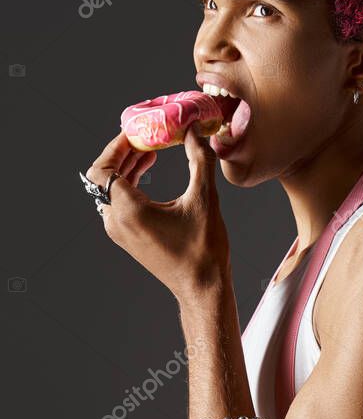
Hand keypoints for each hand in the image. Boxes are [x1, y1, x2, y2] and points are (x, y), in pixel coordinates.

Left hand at [83, 124, 230, 301]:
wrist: (202, 287)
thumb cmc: (204, 249)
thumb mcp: (205, 199)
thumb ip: (199, 160)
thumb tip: (194, 131)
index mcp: (130, 211)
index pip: (102, 170)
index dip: (114, 147)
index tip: (135, 133)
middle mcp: (117, 222)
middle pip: (103, 178)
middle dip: (122, 154)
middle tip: (144, 137)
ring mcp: (120, 232)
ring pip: (110, 191)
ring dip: (126, 168)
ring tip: (149, 152)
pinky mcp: (127, 238)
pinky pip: (117, 204)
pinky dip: (129, 185)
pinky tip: (149, 174)